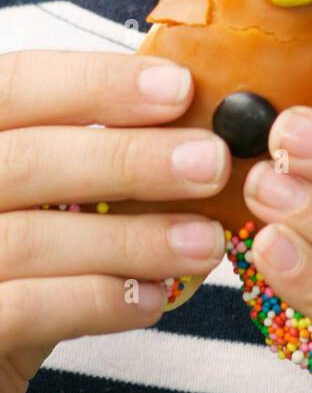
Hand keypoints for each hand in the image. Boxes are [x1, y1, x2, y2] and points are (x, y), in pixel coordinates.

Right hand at [0, 49, 231, 392]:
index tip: (180, 88)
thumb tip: (202, 128)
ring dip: (132, 238)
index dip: (97, 82)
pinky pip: (27, 310)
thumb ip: (100, 154)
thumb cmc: (27, 260)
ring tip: (204, 241)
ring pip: (31, 238)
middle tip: (211, 163)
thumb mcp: (51, 192)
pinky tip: (154, 296)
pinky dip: (99, 301)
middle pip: (27, 158)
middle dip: (129, 158)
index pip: (17, 83)